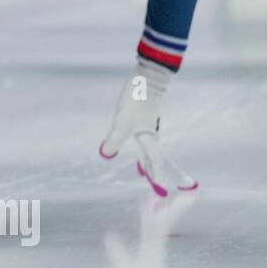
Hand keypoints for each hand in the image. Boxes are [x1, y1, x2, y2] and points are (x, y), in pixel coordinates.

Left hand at [99, 58, 196, 195]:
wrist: (149, 75)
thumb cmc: (137, 99)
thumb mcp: (121, 121)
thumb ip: (114, 139)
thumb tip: (105, 154)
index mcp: (149, 137)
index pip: (154, 161)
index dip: (156, 176)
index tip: (161, 191)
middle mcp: (151, 131)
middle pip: (153, 154)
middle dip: (152, 168)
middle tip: (151, 180)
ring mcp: (149, 121)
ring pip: (150, 143)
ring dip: (149, 156)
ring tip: (145, 166)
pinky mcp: (146, 112)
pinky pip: (145, 133)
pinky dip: (144, 142)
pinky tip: (140, 136)